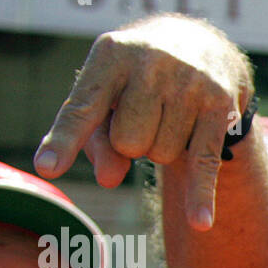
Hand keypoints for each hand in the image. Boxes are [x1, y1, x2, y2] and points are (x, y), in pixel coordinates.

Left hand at [34, 15, 253, 229]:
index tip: (48, 168)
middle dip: (132, 143)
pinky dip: (200, 196)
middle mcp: (151, 63)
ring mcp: (189, 84)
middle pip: (128, 142)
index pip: (83, 108)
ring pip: (162, 154)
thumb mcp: (108, 97)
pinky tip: (200, 223)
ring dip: (162, 148)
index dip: (65, 140)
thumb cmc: (139, 79)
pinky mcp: (220, 107)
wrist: (202, 44)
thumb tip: (109, 180)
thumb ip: (97, 139)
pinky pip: (202, 164)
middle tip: (145, 114)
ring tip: (170, 116)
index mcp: (112, 54)